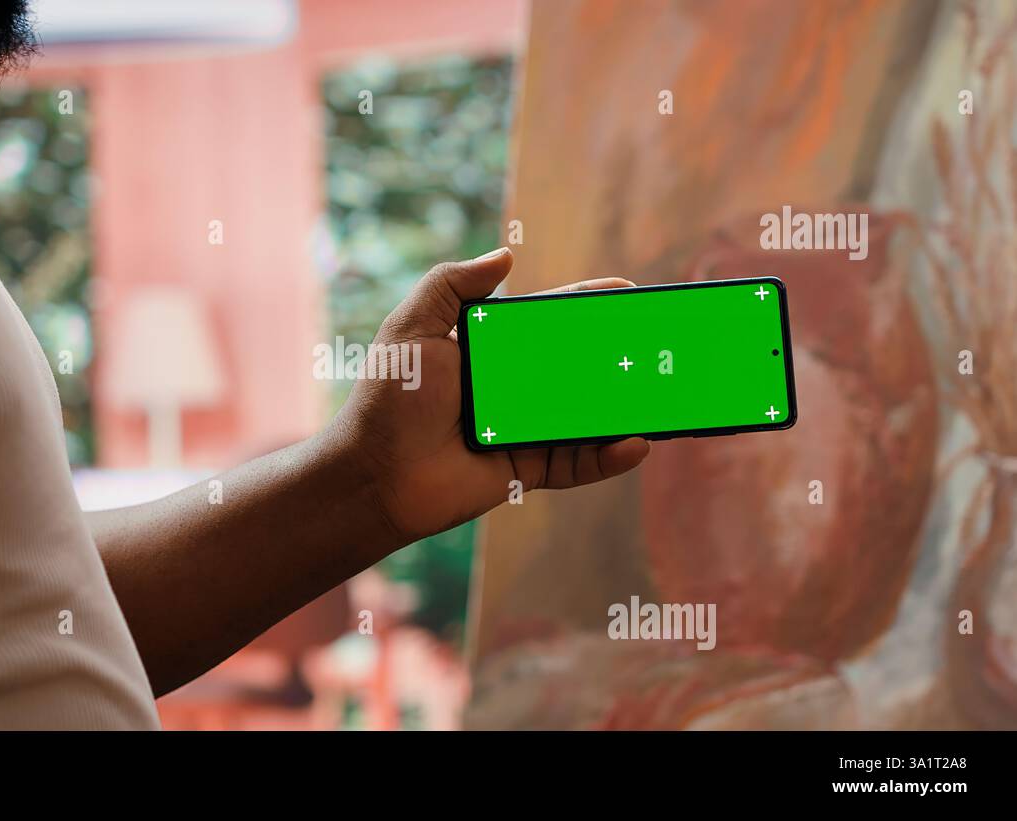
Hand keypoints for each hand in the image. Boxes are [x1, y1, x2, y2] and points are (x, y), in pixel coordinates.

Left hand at [331, 247, 651, 544]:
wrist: (373, 474)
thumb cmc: (390, 398)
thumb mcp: (412, 328)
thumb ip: (452, 284)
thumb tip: (507, 254)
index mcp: (487, 350)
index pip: (547, 321)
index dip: (586, 306)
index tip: (627, 291)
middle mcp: (509, 387)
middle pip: (575, 367)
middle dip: (618, 355)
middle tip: (662, 344)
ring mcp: (521, 429)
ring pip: (585, 416)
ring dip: (624, 407)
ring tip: (663, 396)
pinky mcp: (525, 471)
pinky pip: (575, 463)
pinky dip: (607, 456)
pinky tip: (636, 444)